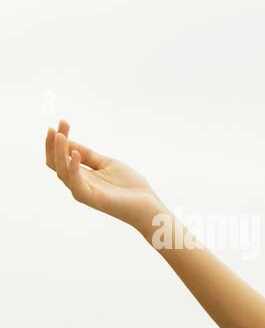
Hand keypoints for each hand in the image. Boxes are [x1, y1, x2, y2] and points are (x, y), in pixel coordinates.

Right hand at [44, 119, 164, 234]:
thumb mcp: (107, 163)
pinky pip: (75, 181)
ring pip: (61, 170)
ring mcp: (82, 191)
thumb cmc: (130, 187)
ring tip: (60, 135)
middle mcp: (78, 183)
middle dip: (53, 143)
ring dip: (59, 152)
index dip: (60, 139)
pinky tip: (75, 153)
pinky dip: (73, 167)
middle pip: (55, 162)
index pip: (61, 156)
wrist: (148, 205)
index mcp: (81, 175)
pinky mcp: (90, 198)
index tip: (63, 122)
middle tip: (55, 126)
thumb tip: (68, 141)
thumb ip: (88, 155)